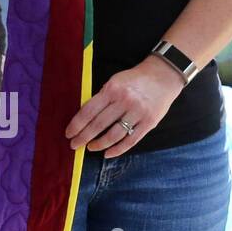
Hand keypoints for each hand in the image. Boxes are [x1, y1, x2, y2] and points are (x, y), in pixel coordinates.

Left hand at [66, 55, 184, 156]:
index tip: (68, 133)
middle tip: (74, 145)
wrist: (163, 76)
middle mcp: (124, 101)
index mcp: (112, 89)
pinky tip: (108, 154)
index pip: (89, 110)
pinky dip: (118, 149)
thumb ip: (102, 97)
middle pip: (99, 124)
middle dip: (83, 137)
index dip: (77, 124)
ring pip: (114, 135)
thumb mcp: (115, 82)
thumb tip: (85, 116)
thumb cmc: (134, 79)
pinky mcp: (149, 123)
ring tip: (90, 148)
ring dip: (99, 144)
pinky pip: (131, 140)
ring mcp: (138, 113)